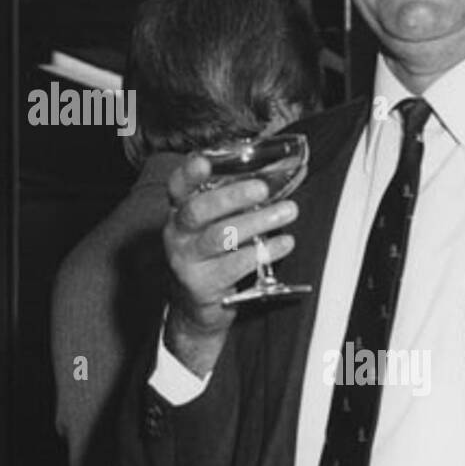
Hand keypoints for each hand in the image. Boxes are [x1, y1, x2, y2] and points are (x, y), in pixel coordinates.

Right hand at [162, 153, 297, 375]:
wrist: (194, 303)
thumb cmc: (211, 254)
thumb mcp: (211, 224)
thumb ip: (232, 203)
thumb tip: (277, 178)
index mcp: (179, 210)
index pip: (178, 186)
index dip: (189, 173)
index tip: (204, 162)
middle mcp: (177, 233)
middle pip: (198, 210)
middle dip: (232, 197)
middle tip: (263, 189)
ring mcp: (186, 259)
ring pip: (220, 236)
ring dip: (257, 222)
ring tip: (287, 212)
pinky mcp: (201, 284)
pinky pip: (236, 264)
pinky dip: (264, 251)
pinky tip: (284, 243)